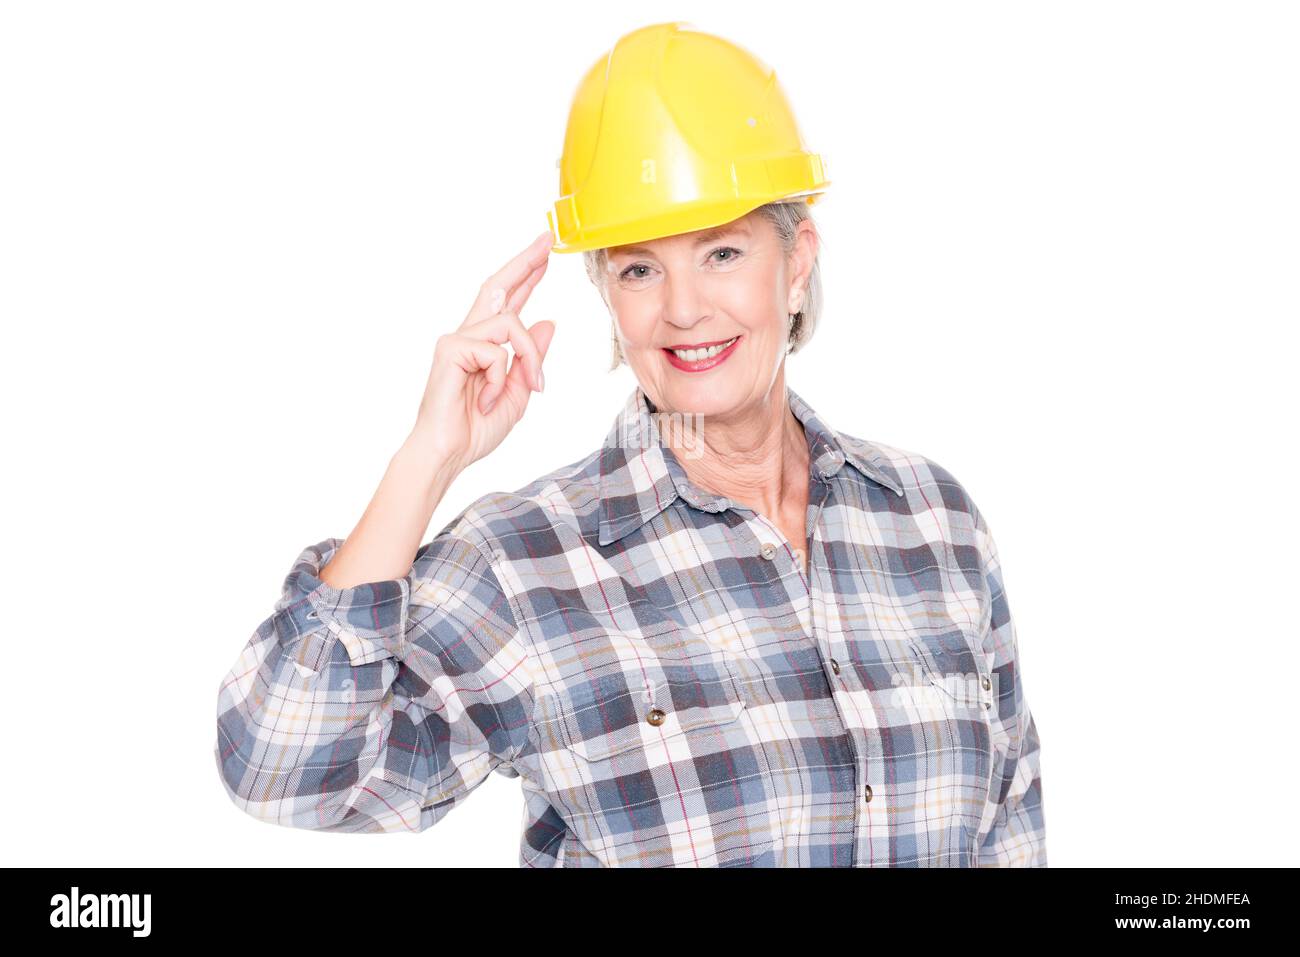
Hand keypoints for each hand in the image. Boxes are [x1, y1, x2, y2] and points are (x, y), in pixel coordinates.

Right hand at [410, 230, 555, 471]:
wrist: (447, 454)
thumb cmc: (474, 429)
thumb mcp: (518, 394)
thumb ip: (531, 359)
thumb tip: (547, 322)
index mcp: (485, 345)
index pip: (508, 303)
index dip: (526, 277)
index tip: (545, 254)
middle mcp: (468, 335)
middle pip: (498, 287)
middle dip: (524, 262)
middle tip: (547, 240)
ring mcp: (457, 339)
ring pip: (510, 324)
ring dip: (531, 357)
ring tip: (533, 387)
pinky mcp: (450, 349)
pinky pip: (497, 351)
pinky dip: (503, 378)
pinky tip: (487, 399)